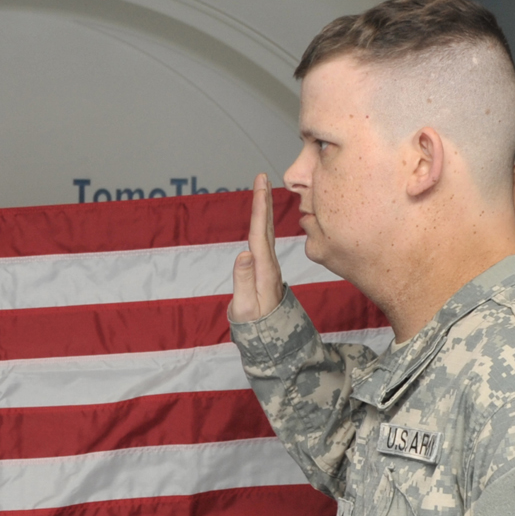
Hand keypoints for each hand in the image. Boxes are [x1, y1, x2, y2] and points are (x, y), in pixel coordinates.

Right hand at [228, 173, 284, 321]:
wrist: (271, 339)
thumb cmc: (255, 326)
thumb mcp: (245, 307)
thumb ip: (244, 281)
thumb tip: (243, 253)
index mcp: (263, 269)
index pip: (259, 232)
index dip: (259, 207)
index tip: (260, 186)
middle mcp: (269, 264)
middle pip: (265, 226)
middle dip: (263, 200)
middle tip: (262, 176)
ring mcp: (269, 266)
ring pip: (266, 231)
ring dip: (263, 209)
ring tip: (262, 189)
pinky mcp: (266, 269)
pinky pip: (265, 240)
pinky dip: (263, 224)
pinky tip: (262, 217)